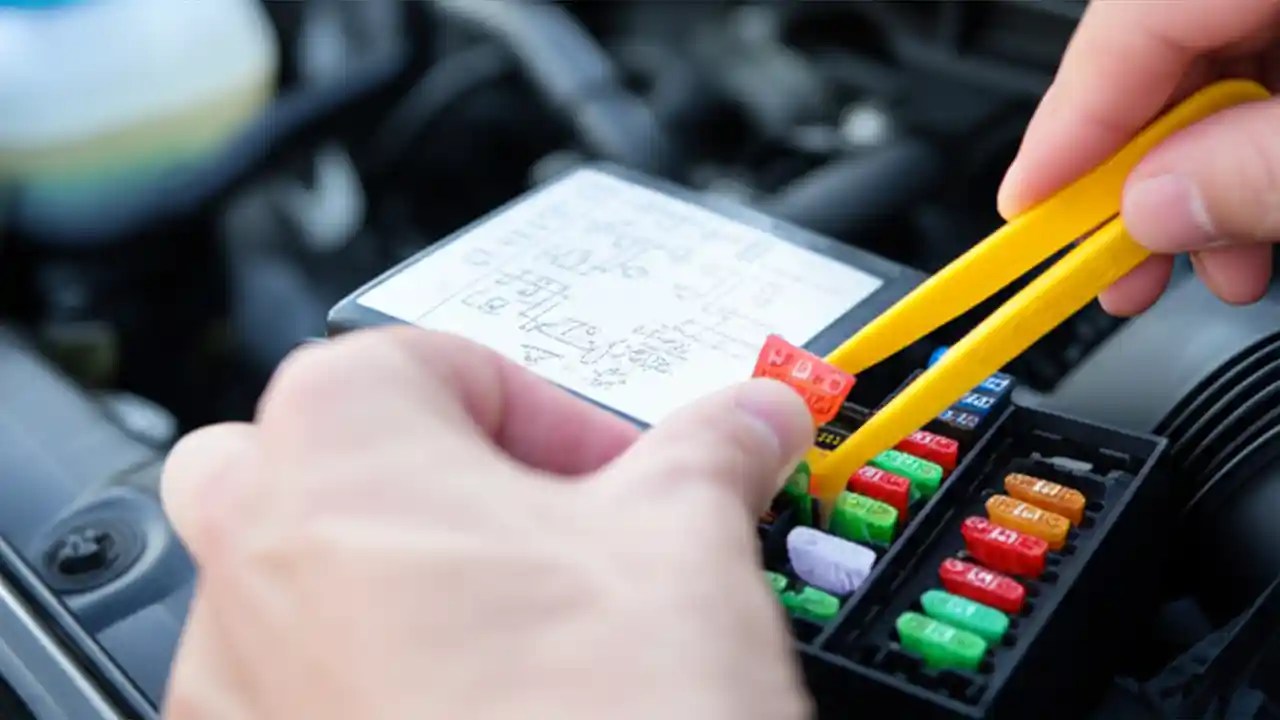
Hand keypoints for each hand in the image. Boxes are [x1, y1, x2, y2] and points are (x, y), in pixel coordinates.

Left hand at [159, 327, 814, 719]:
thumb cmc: (597, 718)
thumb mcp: (686, 541)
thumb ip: (712, 450)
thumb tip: (752, 419)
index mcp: (340, 447)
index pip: (437, 364)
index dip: (549, 415)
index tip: (617, 476)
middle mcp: (253, 560)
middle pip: (325, 452)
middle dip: (438, 476)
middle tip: (543, 528)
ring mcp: (236, 681)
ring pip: (295, 579)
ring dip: (399, 582)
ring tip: (524, 632)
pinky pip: (298, 688)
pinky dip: (374, 680)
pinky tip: (481, 710)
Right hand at [999, 1, 1279, 315]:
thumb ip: (1262, 168)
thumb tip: (1156, 206)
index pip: (1135, 16)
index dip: (1069, 119)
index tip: (1025, 208)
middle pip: (1160, 41)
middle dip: (1134, 165)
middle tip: (1112, 262)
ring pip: (1212, 59)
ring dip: (1196, 171)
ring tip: (1208, 263)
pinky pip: (1265, 61)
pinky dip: (1247, 143)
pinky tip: (1253, 211)